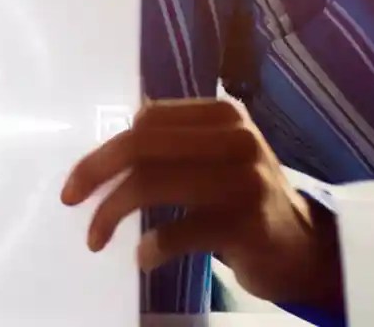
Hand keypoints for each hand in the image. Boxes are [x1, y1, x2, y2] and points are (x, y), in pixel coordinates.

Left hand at [61, 98, 340, 305]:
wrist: (304, 247)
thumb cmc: (244, 198)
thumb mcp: (216, 155)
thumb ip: (172, 143)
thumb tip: (107, 149)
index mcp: (223, 114)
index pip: (147, 120)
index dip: (105, 148)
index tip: (81, 178)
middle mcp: (236, 138)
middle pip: (142, 146)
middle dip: (95, 173)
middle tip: (70, 200)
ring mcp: (245, 180)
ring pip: (152, 183)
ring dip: (111, 214)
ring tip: (96, 238)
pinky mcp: (248, 223)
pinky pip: (179, 231)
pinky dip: (151, 247)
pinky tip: (143, 258)